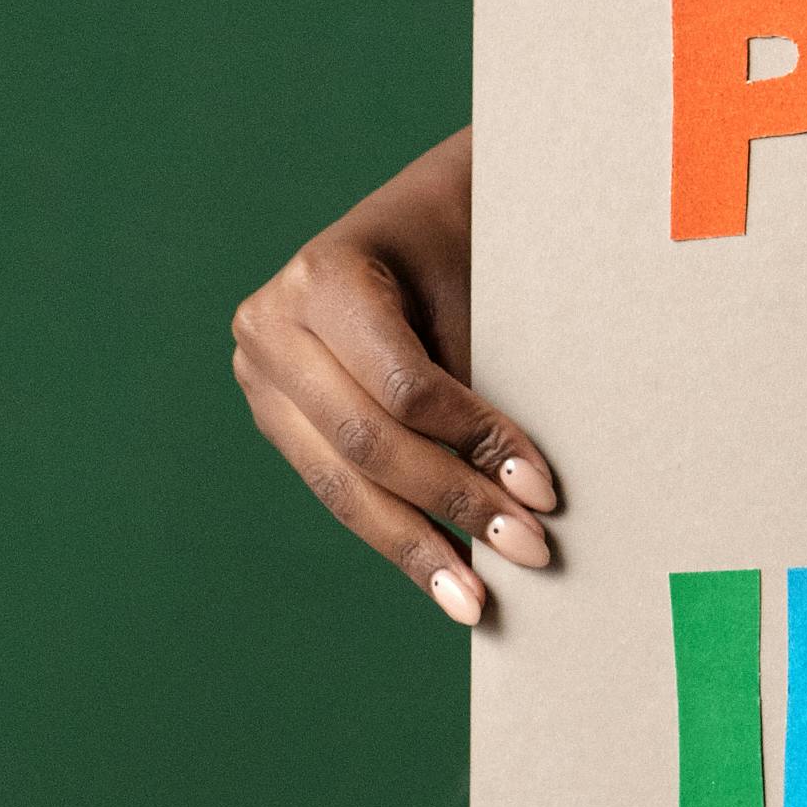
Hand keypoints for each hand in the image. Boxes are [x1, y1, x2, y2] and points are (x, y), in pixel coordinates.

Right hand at [230, 129, 561, 622]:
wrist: (430, 205)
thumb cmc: (472, 241)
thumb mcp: (480, 287)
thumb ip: (483, 378)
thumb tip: (529, 494)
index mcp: (325, 278)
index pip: (405, 389)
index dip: (475, 444)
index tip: (545, 489)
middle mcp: (272, 327)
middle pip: (365, 444)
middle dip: (453, 506)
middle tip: (531, 552)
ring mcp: (261, 374)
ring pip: (341, 483)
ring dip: (417, 546)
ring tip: (477, 601)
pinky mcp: (274, 413)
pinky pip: (335, 484)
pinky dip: (394, 530)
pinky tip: (443, 573)